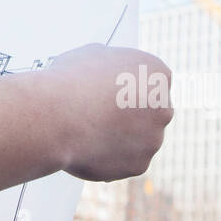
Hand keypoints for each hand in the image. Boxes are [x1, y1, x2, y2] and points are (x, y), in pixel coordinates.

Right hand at [43, 43, 173, 181]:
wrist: (58, 116)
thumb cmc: (71, 82)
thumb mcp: (93, 54)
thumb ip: (111, 65)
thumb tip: (106, 72)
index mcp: (157, 74)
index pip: (153, 82)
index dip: (129, 87)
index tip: (114, 91)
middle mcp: (163, 108)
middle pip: (151, 113)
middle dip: (130, 115)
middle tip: (102, 113)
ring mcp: (153, 139)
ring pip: (138, 140)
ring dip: (119, 137)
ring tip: (87, 129)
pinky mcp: (138, 166)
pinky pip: (125, 161)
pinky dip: (109, 157)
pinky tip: (87, 146)